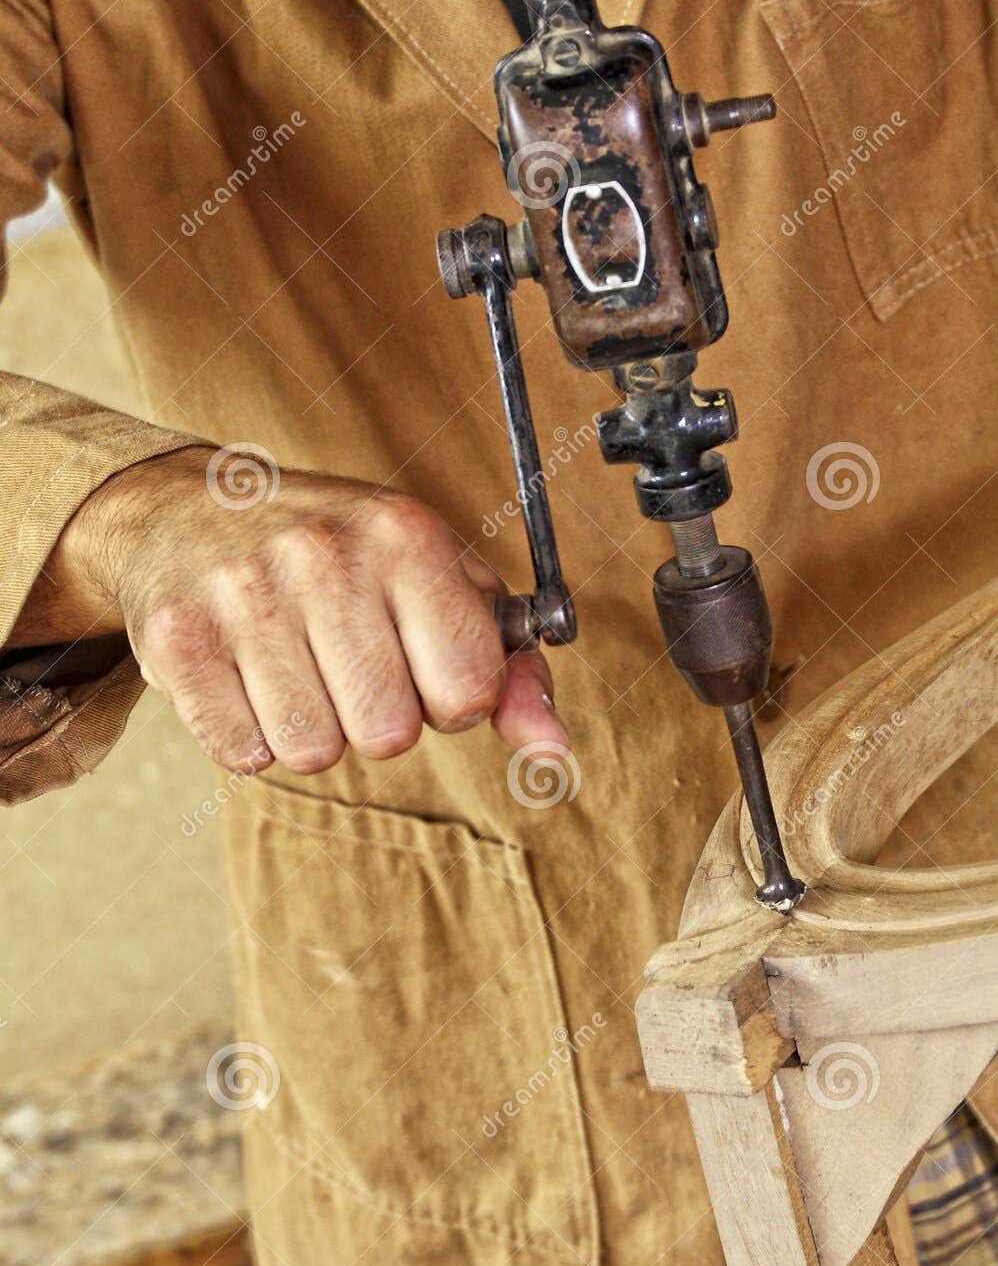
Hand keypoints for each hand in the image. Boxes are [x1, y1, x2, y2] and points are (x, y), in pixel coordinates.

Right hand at [27, 446, 568, 775]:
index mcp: (407, 535)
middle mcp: (325, 556)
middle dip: (379, 717)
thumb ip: (511, 671)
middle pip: (389, 735)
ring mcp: (244, 595)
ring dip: (313, 729)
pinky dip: (250, 735)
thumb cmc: (342, 556)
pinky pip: (243, 755)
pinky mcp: (177, 639)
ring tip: (296, 663)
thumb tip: (553, 755)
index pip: (469, 690)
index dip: (453, 696)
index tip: (424, 660)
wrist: (188, 510)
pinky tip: (247, 673)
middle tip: (349, 659)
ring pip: (313, 752)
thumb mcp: (442, 583)